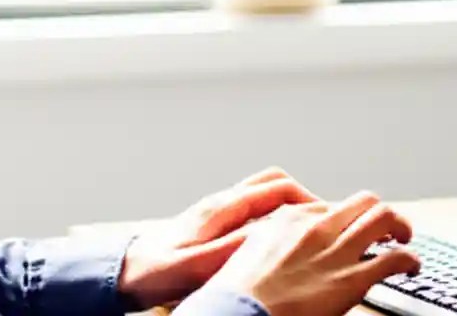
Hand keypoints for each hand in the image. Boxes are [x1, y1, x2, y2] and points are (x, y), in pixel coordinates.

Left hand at [117, 167, 323, 309]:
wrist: (127, 273)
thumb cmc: (155, 270)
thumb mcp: (198, 263)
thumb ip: (234, 246)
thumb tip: (271, 230)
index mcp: (221, 208)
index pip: (278, 188)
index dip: (310, 200)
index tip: (329, 216)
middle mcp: (221, 203)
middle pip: (274, 183)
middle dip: (305, 198)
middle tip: (324, 220)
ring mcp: (218, 212)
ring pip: (264, 195)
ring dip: (290, 206)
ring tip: (307, 230)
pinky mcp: (214, 225)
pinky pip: (254, 211)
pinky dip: (274, 218)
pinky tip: (278, 242)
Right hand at [205, 191, 421, 315]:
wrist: (243, 312)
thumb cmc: (239, 293)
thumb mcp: (245, 253)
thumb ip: (267, 243)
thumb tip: (274, 250)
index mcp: (288, 219)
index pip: (328, 206)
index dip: (342, 218)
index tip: (345, 229)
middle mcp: (316, 227)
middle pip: (361, 202)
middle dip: (377, 212)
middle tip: (385, 227)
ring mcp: (336, 250)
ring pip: (383, 218)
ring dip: (399, 226)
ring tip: (403, 238)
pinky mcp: (354, 278)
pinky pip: (395, 258)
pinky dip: (410, 259)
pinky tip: (411, 267)